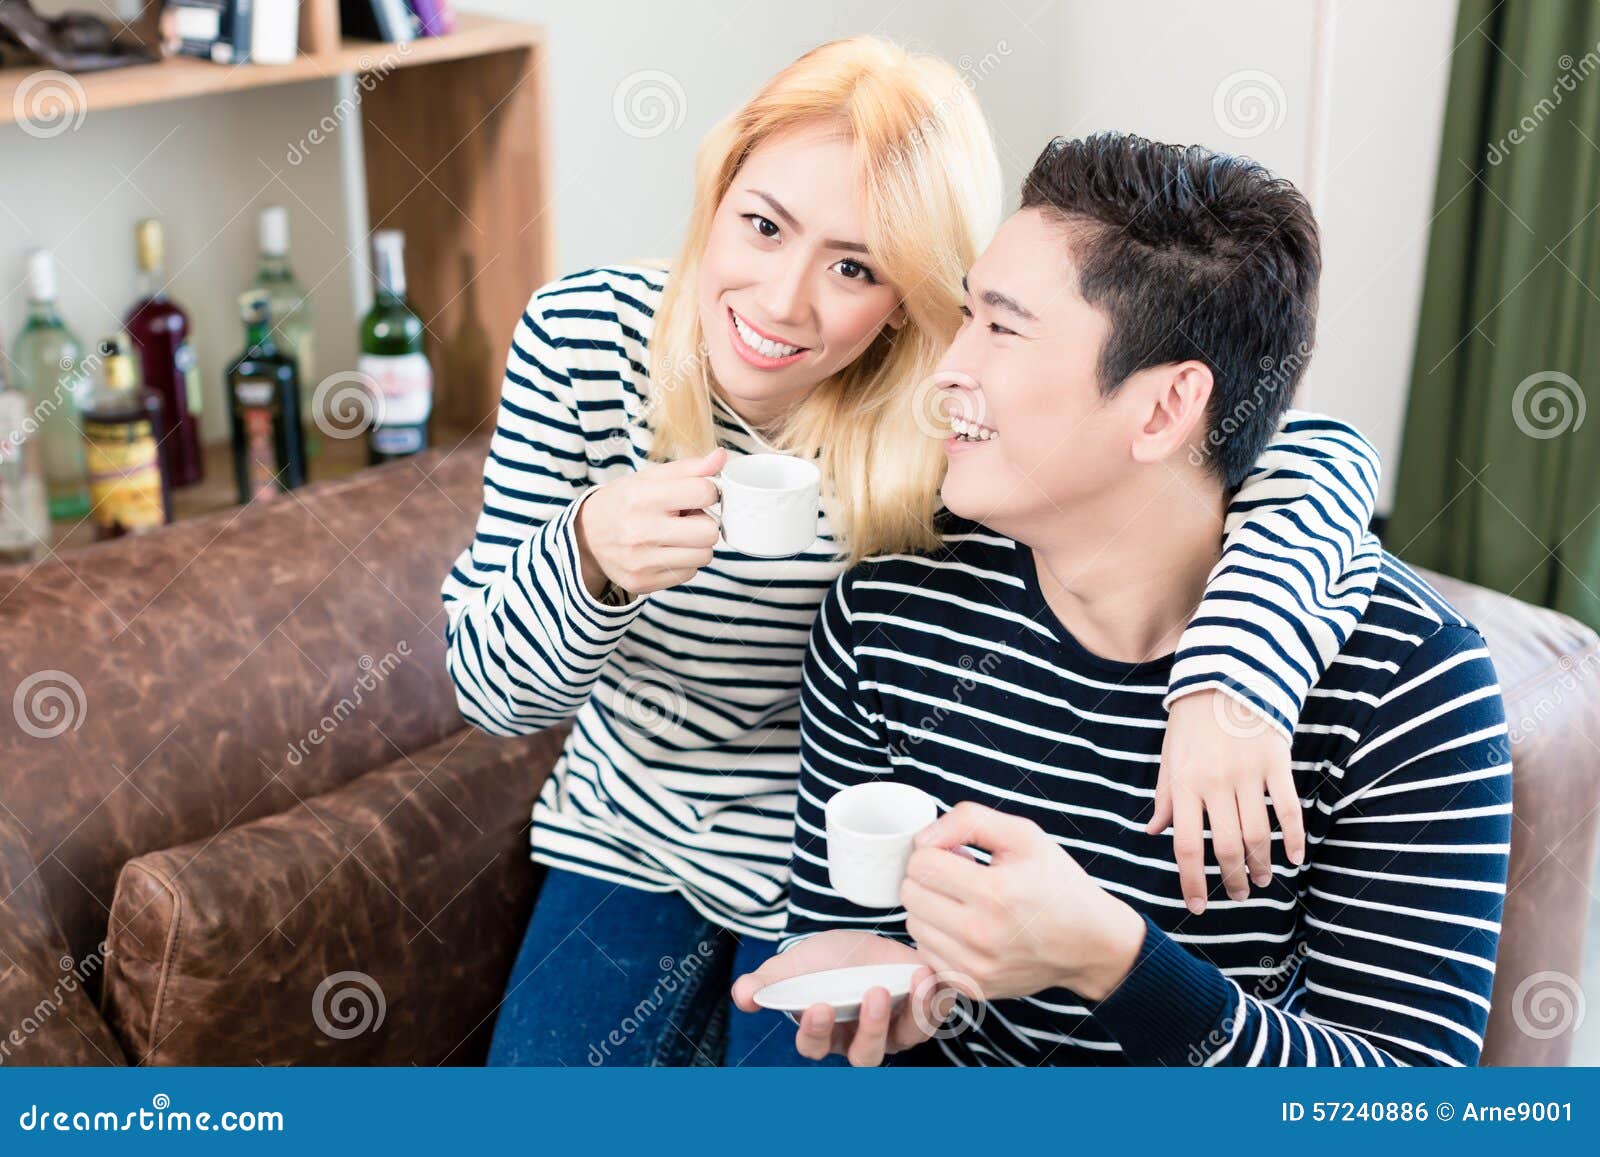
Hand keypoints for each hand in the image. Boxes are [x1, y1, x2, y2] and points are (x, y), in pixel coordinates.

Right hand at [574, 448, 725, 598]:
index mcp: (641, 497)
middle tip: (686, 518)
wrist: (586, 537)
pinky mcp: (643, 583)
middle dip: (704, 522)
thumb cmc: (624, 502)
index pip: (703, 492)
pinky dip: (683, 562)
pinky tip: (666, 552)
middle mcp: (639, 531)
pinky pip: (689, 573)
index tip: (697, 494)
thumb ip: (689, 468)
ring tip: (675, 535)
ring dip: (696, 545)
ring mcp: (641, 561)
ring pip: (704, 556)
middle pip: (709, 531)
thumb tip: (722, 457)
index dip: (708, 491)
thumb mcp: (649, 478)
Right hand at [731, 930, 949, 1066]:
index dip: (816, 1031)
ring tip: (915, 981)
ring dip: (913, 1015)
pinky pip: (934, 1017)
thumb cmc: (825, 958)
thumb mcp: (794, 964)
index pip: (815, 1046)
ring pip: (906, 1039)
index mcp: (825, 1032)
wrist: (862, 939)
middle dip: (870, 1028)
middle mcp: (860, 1039)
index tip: (819, 1005)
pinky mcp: (921, 1011)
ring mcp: (894, 1029)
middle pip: (866, 1055)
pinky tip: (933, 976)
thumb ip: (767, 981)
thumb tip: (742, 995)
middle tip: (871, 993)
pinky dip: (937, 1001)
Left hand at [902, 802, 1146, 1002]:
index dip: (933, 851)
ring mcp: (975, 967)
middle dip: (928, 877)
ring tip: (964, 902)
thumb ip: (968, 821)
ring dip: (930, 908)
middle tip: (958, 876)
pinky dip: (938, 938)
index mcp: (994, 892)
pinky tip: (965, 928)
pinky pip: (926, 954)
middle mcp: (980, 935)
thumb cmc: (1057, 884)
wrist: (1091, 943)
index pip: (920, 864)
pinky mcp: (973, 987)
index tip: (956, 854)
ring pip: (913, 926)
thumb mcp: (1023, 834)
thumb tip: (923, 839)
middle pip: (910, 894)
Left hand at [1147, 689, 1301, 912]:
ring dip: (1261, 865)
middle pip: (1227, 848)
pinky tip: (1294, 857)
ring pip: (1259, 835)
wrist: (1227, 674)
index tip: (1197, 906)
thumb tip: (1153, 831)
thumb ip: (1165, 796)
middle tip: (1236, 895)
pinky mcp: (1276, 763)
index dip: (1192, 882)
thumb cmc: (1192, 720)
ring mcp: (1248, 774)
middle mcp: (1216, 783)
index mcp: (1184, 784)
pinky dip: (1294, 838)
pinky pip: (1288, 809)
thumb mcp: (1169, 755)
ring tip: (1260, 880)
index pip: (1187, 846)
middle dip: (1231, 880)